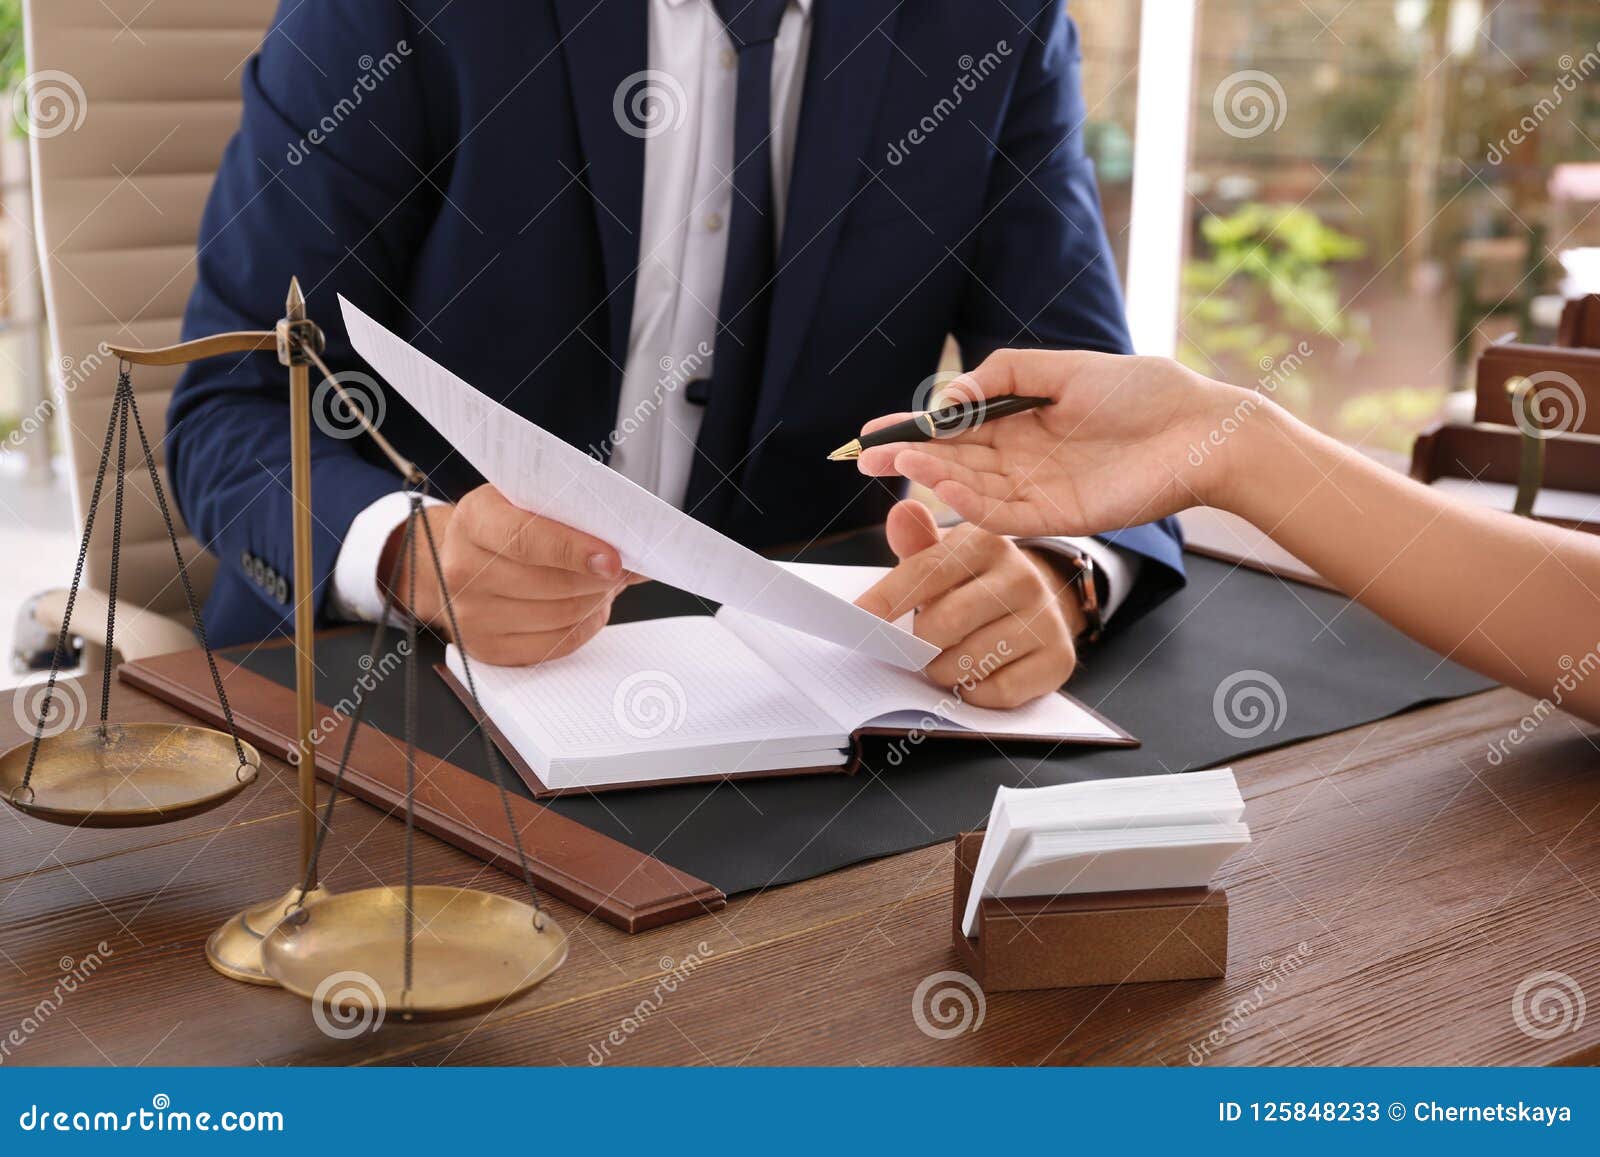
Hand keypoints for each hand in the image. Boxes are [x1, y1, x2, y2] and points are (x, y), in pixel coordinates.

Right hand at [381, 483, 637, 665]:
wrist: (463, 559)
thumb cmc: (505, 527)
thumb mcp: (529, 502)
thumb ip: (573, 517)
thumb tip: (633, 544)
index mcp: (474, 520)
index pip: (526, 539)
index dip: (574, 550)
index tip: (613, 559)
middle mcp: (464, 570)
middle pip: (551, 584)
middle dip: (599, 578)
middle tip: (622, 567)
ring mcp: (472, 615)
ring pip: (560, 616)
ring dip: (597, 600)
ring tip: (604, 583)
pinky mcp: (488, 649)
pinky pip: (557, 644)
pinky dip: (586, 624)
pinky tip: (590, 606)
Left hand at [854, 500, 1080, 707]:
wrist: (1041, 604)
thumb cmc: (975, 583)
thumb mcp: (947, 558)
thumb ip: (917, 544)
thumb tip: (900, 514)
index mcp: (987, 544)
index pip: (925, 574)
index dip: (886, 600)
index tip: (856, 621)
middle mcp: (1022, 577)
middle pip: (943, 625)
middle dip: (917, 646)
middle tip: (914, 648)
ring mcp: (1045, 619)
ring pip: (966, 664)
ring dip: (942, 672)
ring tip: (946, 659)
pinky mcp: (1058, 659)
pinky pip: (996, 692)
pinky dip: (974, 693)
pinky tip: (976, 676)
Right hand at [856, 348, 1243, 537]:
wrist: (1201, 429)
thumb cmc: (1142, 391)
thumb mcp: (1064, 368)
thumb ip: (1001, 375)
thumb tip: (947, 399)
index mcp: (1022, 421)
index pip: (956, 430)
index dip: (914, 431)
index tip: (874, 430)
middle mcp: (1023, 459)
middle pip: (953, 463)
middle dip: (908, 459)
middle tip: (864, 456)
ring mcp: (1037, 490)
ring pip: (970, 489)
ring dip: (932, 477)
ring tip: (899, 462)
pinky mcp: (1056, 516)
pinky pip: (1001, 514)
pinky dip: (968, 502)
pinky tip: (941, 484)